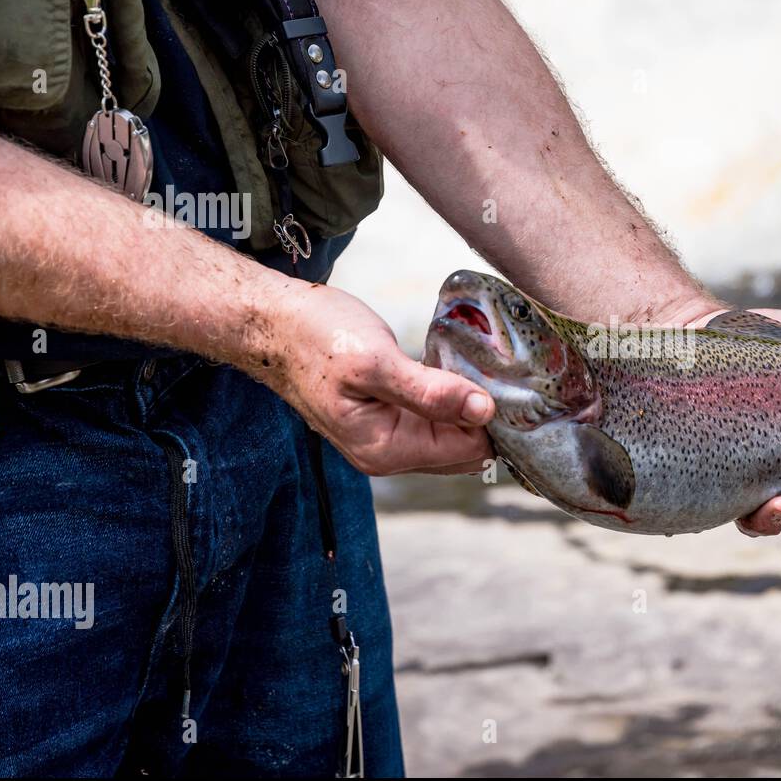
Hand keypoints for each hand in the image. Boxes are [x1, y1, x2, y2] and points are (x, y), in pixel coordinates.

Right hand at [254, 281, 494, 475]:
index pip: (468, 449)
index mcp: (385, 450)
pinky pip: (434, 419)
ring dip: (468, 404)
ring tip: (476, 364)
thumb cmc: (317, 337)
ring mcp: (385, 441)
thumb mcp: (376, 362)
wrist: (273, 324)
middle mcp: (387, 456)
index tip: (506, 378)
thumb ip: (431, 392)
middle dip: (484, 413)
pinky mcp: (386, 420)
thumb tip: (483, 411)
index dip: (492, 416)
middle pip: (464, 448)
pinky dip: (450, 397)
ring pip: (452, 434)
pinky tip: (454, 369)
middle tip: (496, 366)